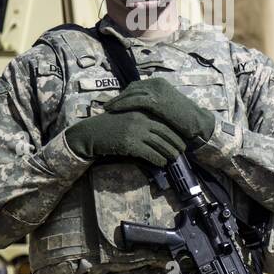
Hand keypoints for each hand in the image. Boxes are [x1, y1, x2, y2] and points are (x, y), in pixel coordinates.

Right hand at [65, 110, 186, 166]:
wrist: (90, 133)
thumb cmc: (110, 126)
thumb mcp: (128, 117)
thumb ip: (144, 120)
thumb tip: (161, 132)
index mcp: (141, 110)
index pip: (164, 121)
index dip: (176, 132)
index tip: (183, 139)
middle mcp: (140, 119)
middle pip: (166, 132)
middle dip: (176, 143)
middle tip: (183, 150)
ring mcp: (135, 131)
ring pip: (160, 144)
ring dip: (169, 153)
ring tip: (174, 158)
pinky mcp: (129, 143)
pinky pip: (149, 153)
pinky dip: (158, 159)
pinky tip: (162, 163)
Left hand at [104, 77, 215, 144]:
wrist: (198, 123)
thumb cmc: (185, 119)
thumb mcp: (168, 106)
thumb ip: (155, 103)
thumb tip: (142, 108)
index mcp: (160, 83)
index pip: (137, 86)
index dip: (125, 94)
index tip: (116, 103)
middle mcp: (157, 83)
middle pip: (131, 88)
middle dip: (119, 97)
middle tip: (107, 106)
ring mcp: (156, 90)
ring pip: (130, 93)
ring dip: (117, 101)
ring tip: (107, 109)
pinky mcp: (155, 99)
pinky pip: (133, 100)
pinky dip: (122, 104)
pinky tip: (113, 110)